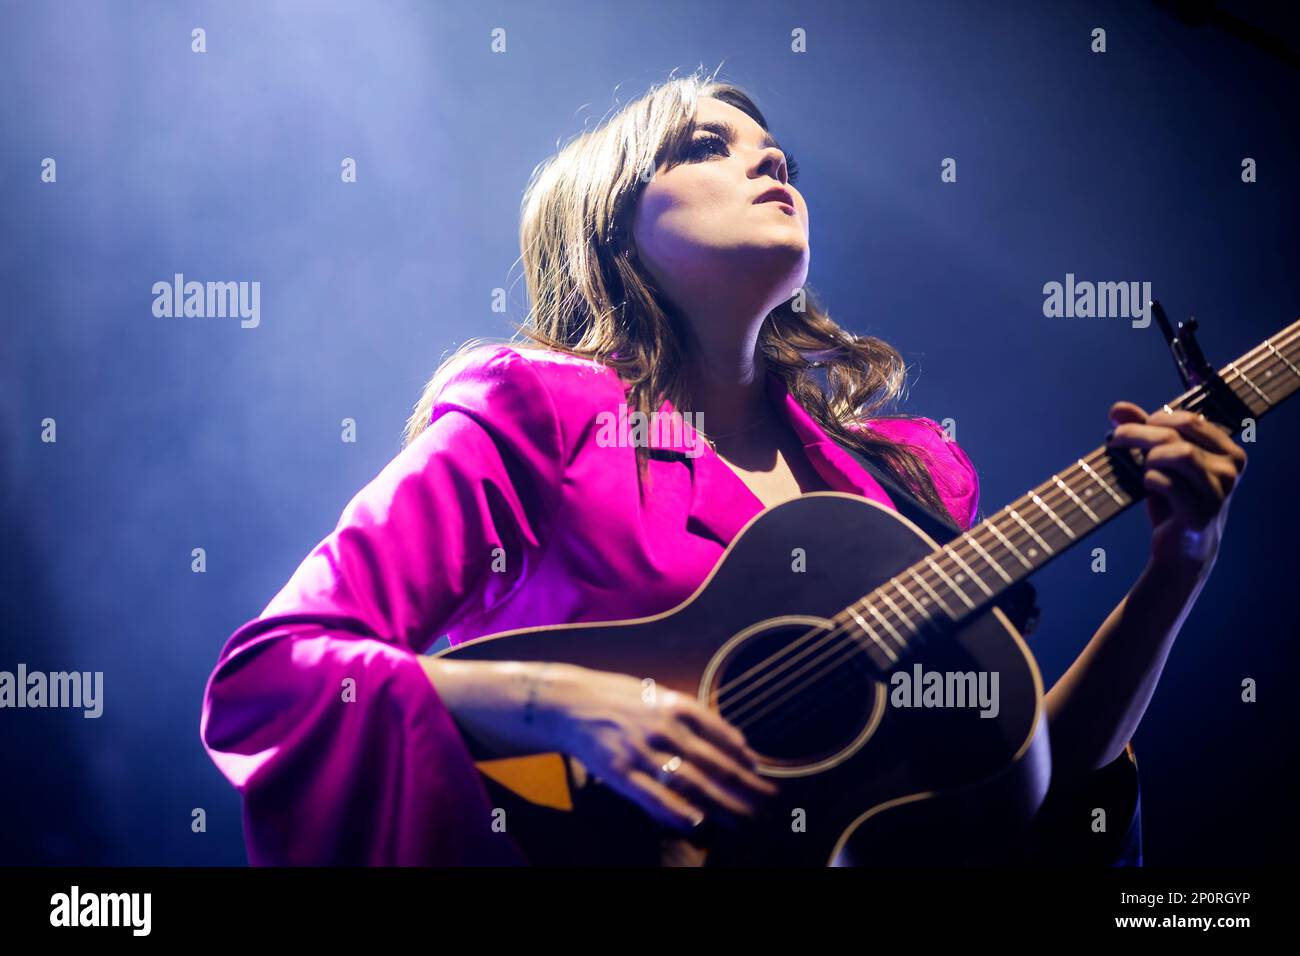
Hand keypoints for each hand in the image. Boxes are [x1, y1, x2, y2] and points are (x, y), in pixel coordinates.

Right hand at [535, 663, 779, 833]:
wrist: (570, 703)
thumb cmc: (620, 699)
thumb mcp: (660, 694)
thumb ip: (695, 716)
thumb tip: (736, 741)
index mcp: (676, 706)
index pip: (722, 735)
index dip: (745, 757)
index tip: (762, 772)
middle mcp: (664, 728)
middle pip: (715, 765)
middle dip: (745, 787)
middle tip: (767, 803)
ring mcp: (642, 752)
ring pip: (692, 784)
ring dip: (722, 804)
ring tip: (743, 819)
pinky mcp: (620, 774)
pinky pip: (655, 798)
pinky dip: (678, 812)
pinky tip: (698, 823)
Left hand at [1104, 401, 1246, 570]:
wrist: (1181, 549)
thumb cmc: (1173, 500)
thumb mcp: (1161, 463)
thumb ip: (1144, 432)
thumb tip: (1117, 408)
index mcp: (1229, 452)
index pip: (1191, 420)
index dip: (1157, 418)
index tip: (1136, 427)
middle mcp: (1230, 469)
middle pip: (1178, 435)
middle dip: (1139, 433)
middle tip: (1115, 439)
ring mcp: (1219, 492)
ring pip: (1179, 455)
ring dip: (1149, 457)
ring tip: (1142, 467)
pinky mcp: (1201, 513)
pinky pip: (1168, 483)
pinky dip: (1150, 479)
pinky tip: (1148, 486)